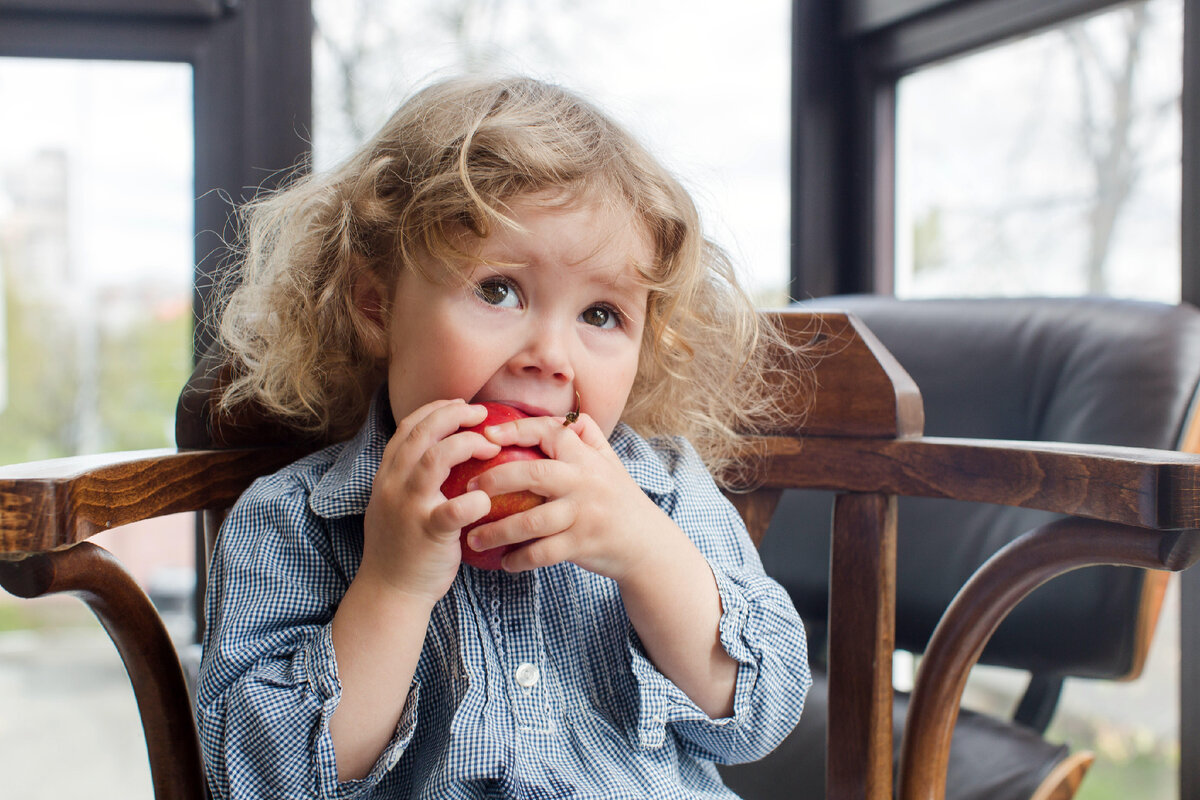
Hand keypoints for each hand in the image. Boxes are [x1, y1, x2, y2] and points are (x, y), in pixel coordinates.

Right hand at [356, 399, 500, 604]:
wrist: (390, 591)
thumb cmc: (402, 546)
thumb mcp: (395, 503)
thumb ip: (410, 477)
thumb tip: (442, 450)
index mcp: (387, 475)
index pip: (408, 427)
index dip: (436, 409)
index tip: (462, 406)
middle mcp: (393, 485)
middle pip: (422, 433)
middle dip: (454, 416)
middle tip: (483, 414)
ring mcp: (408, 508)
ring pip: (434, 458)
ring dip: (466, 444)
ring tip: (490, 447)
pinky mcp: (428, 533)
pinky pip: (454, 509)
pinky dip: (476, 500)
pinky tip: (487, 500)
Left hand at [463, 413, 677, 581]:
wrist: (646, 542)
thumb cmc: (619, 498)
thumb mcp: (610, 461)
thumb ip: (587, 436)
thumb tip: (564, 417)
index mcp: (586, 458)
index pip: (550, 432)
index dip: (517, 430)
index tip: (486, 435)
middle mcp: (584, 482)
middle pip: (533, 474)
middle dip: (495, 479)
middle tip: (468, 488)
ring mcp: (583, 514)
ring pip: (531, 521)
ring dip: (497, 530)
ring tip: (473, 536)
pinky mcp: (582, 544)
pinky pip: (543, 553)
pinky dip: (519, 559)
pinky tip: (503, 562)